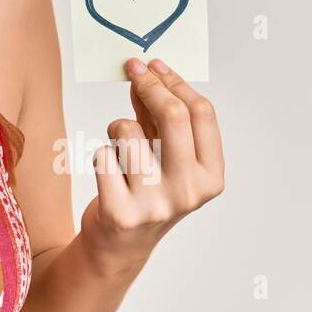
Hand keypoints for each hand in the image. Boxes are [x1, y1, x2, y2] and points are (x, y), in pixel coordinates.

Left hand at [79, 58, 224, 270]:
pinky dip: (101, 155)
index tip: (154, 64)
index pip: (201, 113)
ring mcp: (155, 204)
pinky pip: (102, 155)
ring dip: (117, 126)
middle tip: (133, 69)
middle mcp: (188, 191)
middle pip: (173, 115)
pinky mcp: (119, 212)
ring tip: (119, 147)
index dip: (174, 81)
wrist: (118, 247)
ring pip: (128, 131)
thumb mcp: (163, 155)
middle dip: (149, 84)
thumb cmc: (144, 192)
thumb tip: (146, 71)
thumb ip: (159, 116)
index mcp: (210, 176)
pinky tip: (108, 173)